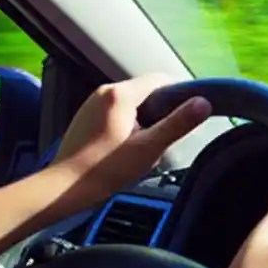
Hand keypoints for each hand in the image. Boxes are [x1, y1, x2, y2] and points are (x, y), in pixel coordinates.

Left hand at [49, 75, 210, 204]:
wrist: (63, 187)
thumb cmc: (106, 169)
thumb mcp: (148, 148)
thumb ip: (178, 124)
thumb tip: (204, 102)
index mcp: (120, 94)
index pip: (161, 80)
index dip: (179, 96)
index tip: (184, 119)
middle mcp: (104, 91)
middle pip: (146, 91)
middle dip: (159, 112)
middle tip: (161, 140)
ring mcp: (92, 102)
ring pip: (132, 102)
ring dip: (144, 119)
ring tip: (142, 147)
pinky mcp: (85, 116)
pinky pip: (116, 111)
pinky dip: (127, 124)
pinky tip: (124, 148)